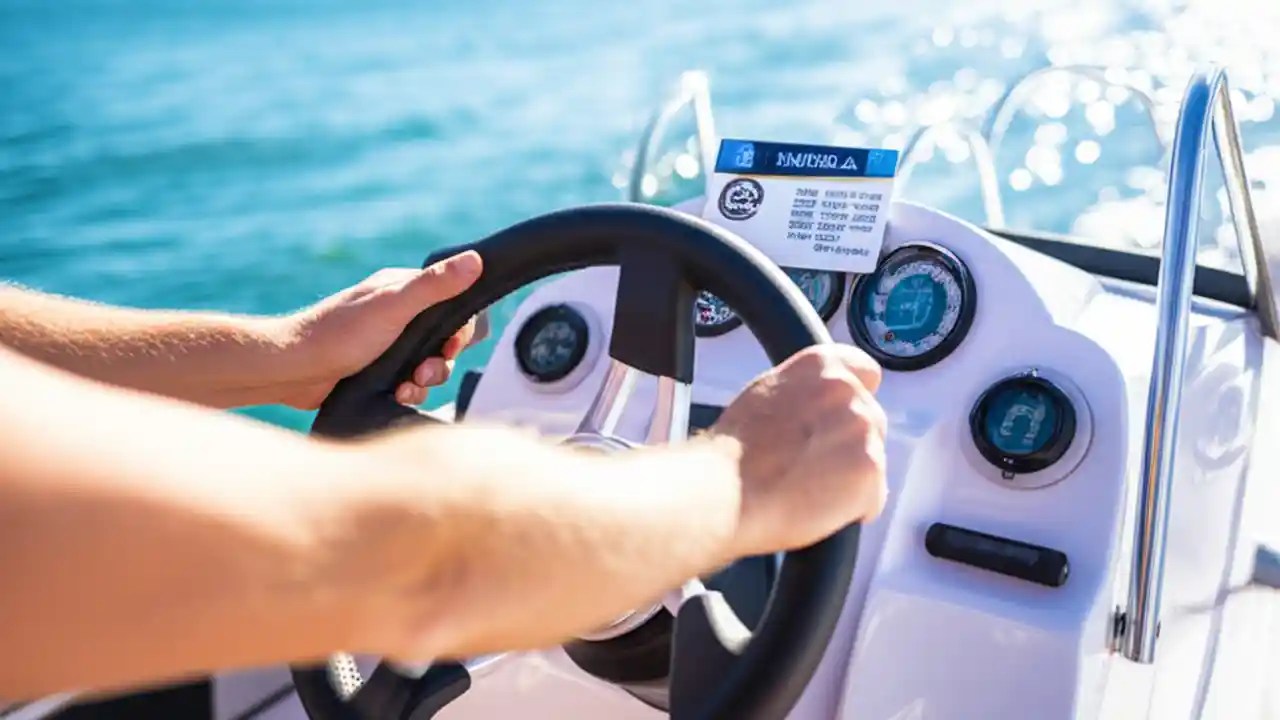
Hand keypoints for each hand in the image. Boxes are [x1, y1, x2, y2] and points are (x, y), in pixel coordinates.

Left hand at [275, 251, 483, 409]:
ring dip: (425, 381)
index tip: (450, 344)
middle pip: (445, 340)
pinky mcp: (379, 371)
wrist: (292, 370)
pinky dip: (409, 392)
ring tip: (407, 387)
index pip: (453, 303)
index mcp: (403, 290)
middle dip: (441, 361)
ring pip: (429, 365)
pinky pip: (411, 383)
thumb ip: (434, 285)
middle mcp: (398, 315)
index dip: (460, 328)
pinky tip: (397, 396)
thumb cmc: (339, 333)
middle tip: (424, 372)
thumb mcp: (393, 306)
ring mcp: (388, 344)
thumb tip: (476, 260)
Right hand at [710, 344, 887, 557]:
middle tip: (812, 467)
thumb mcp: (764, 395)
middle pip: (871, 421)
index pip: (865, 371)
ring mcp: (863, 429)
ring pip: (873, 459)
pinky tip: (818, 508)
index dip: (854, 401)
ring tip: (809, 491)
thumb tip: (812, 408)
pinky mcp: (870, 469)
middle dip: (849, 445)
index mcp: (820, 365)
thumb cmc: (732, 452)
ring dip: (851, 477)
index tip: (839, 421)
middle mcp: (847, 390)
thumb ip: (801, 392)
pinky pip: (873, 495)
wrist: (724, 489)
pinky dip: (853, 508)